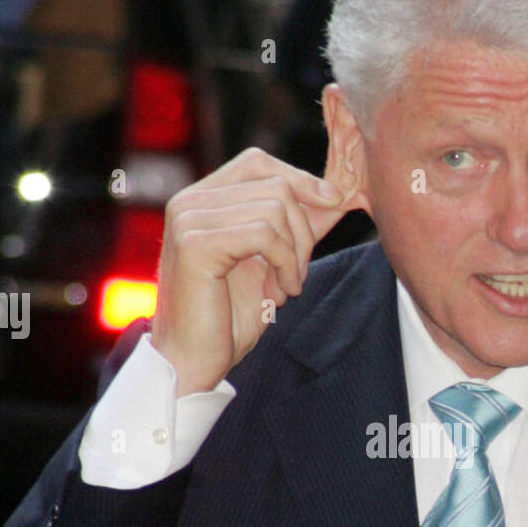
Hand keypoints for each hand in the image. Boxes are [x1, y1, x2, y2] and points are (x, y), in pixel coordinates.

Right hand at [151, 148, 351, 394]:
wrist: (191, 363)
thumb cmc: (226, 319)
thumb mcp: (270, 263)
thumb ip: (296, 226)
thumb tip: (339, 193)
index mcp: (200, 201)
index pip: (258, 163)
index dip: (301, 178)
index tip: (334, 202)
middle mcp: (188, 202)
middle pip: (275, 185)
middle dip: (303, 231)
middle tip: (298, 275)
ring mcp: (188, 219)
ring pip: (275, 208)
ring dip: (295, 254)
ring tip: (285, 288)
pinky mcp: (195, 244)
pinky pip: (265, 233)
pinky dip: (285, 263)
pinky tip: (278, 294)